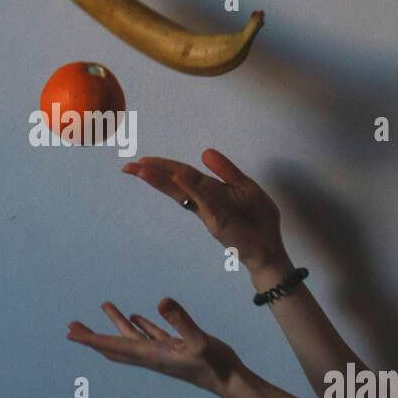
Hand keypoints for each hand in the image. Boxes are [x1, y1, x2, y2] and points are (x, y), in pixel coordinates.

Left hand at [67, 297, 242, 395]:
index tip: (70, 334)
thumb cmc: (216, 365)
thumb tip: (161, 301)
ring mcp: (161, 353)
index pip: (113, 345)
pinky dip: (139, 326)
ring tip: (105, 305)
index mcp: (150, 355)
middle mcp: (150, 356)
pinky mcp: (173, 349)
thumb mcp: (199, 341)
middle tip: (71, 325)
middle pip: (113, 346)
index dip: (91, 339)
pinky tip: (135, 316)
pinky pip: (149, 336)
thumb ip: (180, 321)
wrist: (230, 382)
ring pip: (130, 338)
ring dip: (116, 324)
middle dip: (92, 336)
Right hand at [123, 149, 285, 275]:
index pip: (181, 175)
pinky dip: (190, 190)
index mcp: (209, 191)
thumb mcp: (244, 186)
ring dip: (162, 180)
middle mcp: (204, 201)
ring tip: (141, 170)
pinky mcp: (219, 222)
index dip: (162, 167)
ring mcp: (209, 212)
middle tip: (128, 167)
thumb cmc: (258, 219)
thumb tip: (204, 151)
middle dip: (152, 174)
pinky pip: (203, 202)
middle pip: (174, 183)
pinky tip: (177, 178)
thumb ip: (225, 170)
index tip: (141, 161)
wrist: (270, 246)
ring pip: (182, 192)